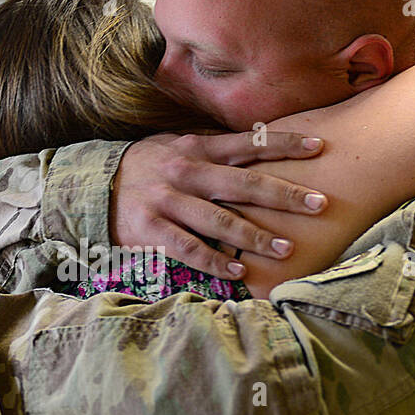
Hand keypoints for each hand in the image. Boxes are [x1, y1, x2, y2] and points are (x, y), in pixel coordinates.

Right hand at [111, 131, 328, 278]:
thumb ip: (215, 148)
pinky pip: (189, 249)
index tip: (320, 148)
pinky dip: (216, 262)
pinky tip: (241, 272)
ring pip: (219, 221)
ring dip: (256, 236)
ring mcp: (167, 202)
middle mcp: (185, 173)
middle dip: (284, 194)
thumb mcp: (178, 147)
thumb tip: (263, 141)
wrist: (94, 187)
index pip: (248, 143)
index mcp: (197, 149)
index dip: (285, 143)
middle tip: (320, 203)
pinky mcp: (151, 231)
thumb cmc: (149, 167)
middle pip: (243, 184)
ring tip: (287, 249)